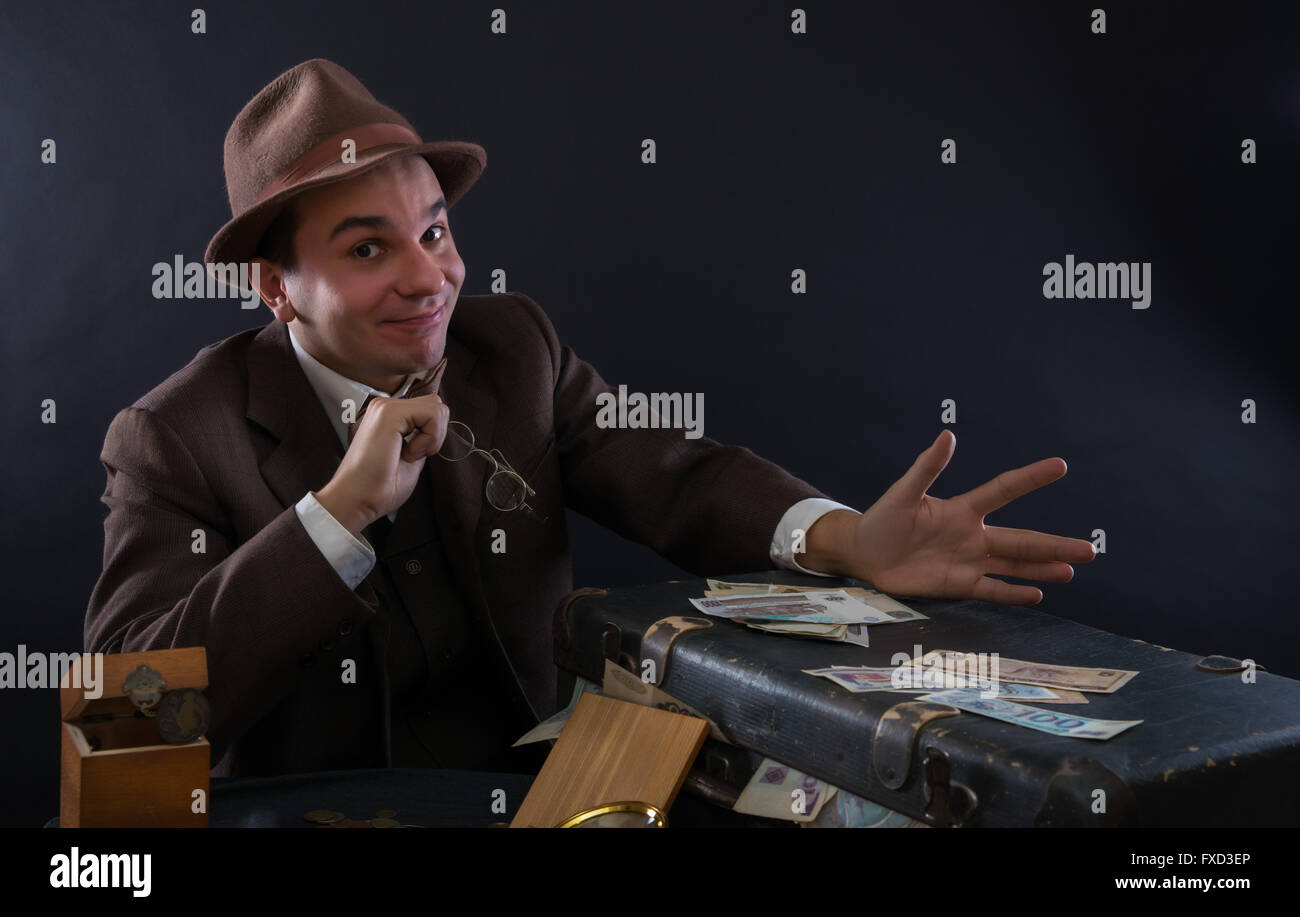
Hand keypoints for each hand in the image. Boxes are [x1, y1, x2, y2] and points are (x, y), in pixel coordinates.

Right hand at [315, 394, 449, 536]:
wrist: (357, 499)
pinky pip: (433, 414)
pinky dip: (429, 438)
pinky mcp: (390, 413)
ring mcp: (386, 406)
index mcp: (389, 415)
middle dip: (436, 433)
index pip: (429, 409)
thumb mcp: (412, 456)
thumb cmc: (379, 486)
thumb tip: (439, 427)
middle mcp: (386, 406)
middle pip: (436, 404)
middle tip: (413, 455)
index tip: (412, 455)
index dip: (433, 434)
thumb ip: (423, 437)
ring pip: (437, 407)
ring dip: (433, 436)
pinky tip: (407, 453)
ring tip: (409, 455)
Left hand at [825, 430, 1095, 604]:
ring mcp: (968, 562)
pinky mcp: (958, 585)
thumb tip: (948, 435)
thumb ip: (926, 468)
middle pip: (1020, 540)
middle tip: (1091, 549)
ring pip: (1013, 565)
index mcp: (962, 509)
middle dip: (1054, 544)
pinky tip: (1037, 595)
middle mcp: (973, 535)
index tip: (1060, 466)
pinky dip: (1012, 593)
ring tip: (1072, 570)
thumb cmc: (882, 519)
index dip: (1030, 478)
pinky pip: (990, 590)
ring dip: (1042, 568)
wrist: (865, 553)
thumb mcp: (903, 493)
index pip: (1003, 490)